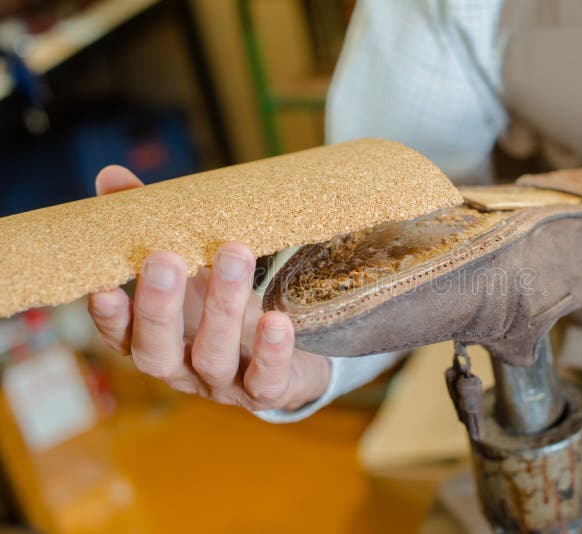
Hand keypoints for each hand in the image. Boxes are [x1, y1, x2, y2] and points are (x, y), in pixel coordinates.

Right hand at [87, 165, 329, 410]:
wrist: (291, 353)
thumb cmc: (226, 305)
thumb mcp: (193, 267)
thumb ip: (156, 227)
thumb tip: (112, 178)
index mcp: (158, 340)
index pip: (122, 336)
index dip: (110, 315)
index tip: (103, 284)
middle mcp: (182, 369)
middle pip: (158, 351)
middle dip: (159, 307)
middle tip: (165, 259)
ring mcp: (223, 385)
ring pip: (214, 356)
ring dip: (221, 308)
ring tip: (234, 255)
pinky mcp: (266, 393)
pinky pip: (266, 381)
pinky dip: (271, 353)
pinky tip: (277, 322)